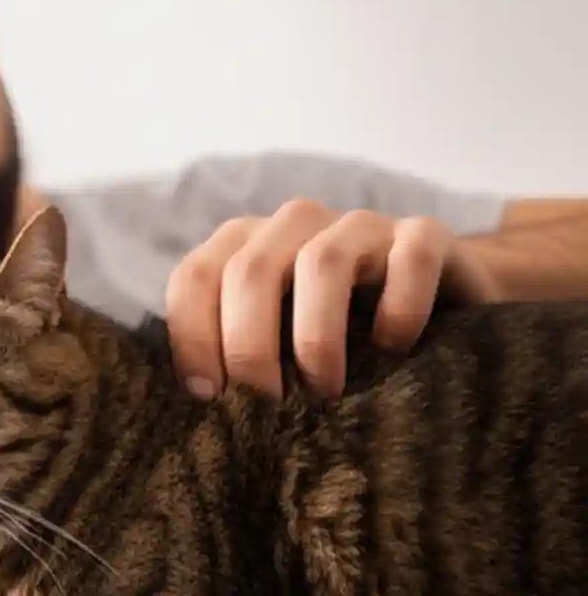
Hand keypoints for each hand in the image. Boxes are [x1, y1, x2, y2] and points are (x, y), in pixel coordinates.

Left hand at [164, 198, 501, 399]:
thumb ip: (235, 359)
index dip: (192, 338)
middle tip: (267, 409)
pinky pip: (410, 259)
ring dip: (317, 337)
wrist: (440, 310)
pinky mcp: (426, 234)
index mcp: (244, 247)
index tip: (209, 398)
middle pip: (249, 272)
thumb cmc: (339, 341)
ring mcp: (360, 224)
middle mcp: (294, 225)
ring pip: (321, 262)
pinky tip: (395, 350)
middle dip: (249, 348)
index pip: (193, 277)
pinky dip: (400, 309)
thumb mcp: (276, 348)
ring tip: (327, 392)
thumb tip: (201, 407)